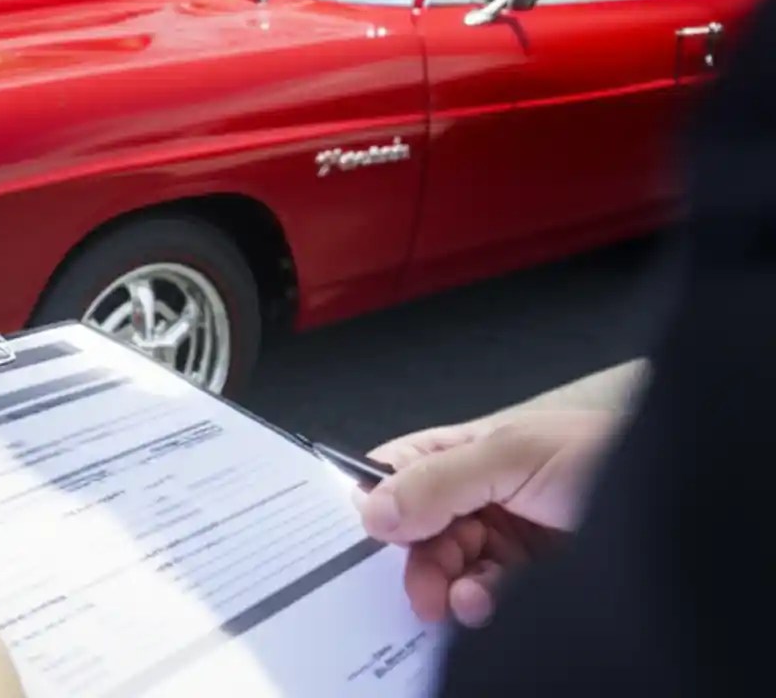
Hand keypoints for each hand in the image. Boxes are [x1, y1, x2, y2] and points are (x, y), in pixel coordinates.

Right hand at [356, 410, 617, 627]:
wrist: (681, 515)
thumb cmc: (608, 457)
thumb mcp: (512, 456)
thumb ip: (438, 480)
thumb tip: (374, 505)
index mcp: (472, 448)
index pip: (402, 466)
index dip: (379, 494)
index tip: (369, 527)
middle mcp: (482, 490)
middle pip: (418, 527)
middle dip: (415, 555)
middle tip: (420, 583)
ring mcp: (504, 535)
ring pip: (445, 567)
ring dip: (445, 584)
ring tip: (461, 597)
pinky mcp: (524, 579)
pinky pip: (478, 595)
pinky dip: (474, 603)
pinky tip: (482, 603)